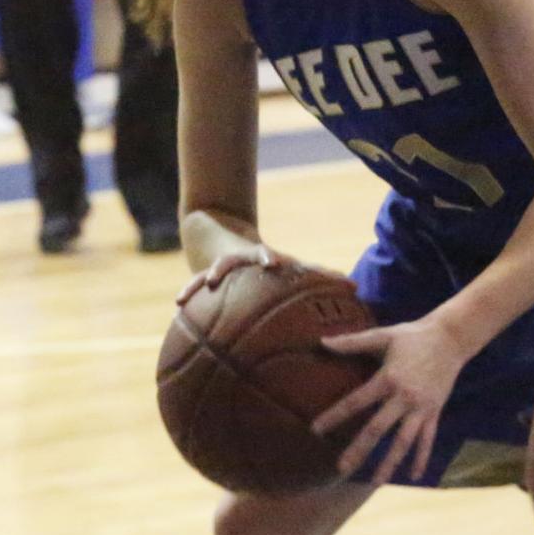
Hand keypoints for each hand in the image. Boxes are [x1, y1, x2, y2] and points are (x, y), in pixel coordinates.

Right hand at [175, 244, 306, 307]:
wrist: (220, 231)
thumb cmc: (264, 261)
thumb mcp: (288, 266)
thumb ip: (318, 277)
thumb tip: (355, 287)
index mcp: (267, 259)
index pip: (275, 257)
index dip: (277, 260)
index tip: (275, 263)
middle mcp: (245, 258)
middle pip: (245, 256)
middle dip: (248, 261)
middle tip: (253, 266)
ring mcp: (225, 263)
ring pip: (217, 266)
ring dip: (212, 273)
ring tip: (206, 282)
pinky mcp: (205, 271)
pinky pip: (194, 283)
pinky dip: (188, 291)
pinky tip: (179, 303)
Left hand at [312, 315, 467, 485]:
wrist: (451, 338)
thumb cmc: (412, 335)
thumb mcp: (383, 335)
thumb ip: (352, 342)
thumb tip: (322, 342)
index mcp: (388, 378)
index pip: (356, 401)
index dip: (335, 415)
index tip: (316, 430)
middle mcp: (404, 397)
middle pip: (377, 429)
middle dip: (359, 449)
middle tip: (341, 468)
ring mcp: (421, 407)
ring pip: (403, 442)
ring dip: (389, 463)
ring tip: (376, 483)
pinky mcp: (434, 412)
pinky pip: (427, 440)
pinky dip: (421, 458)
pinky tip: (414, 477)